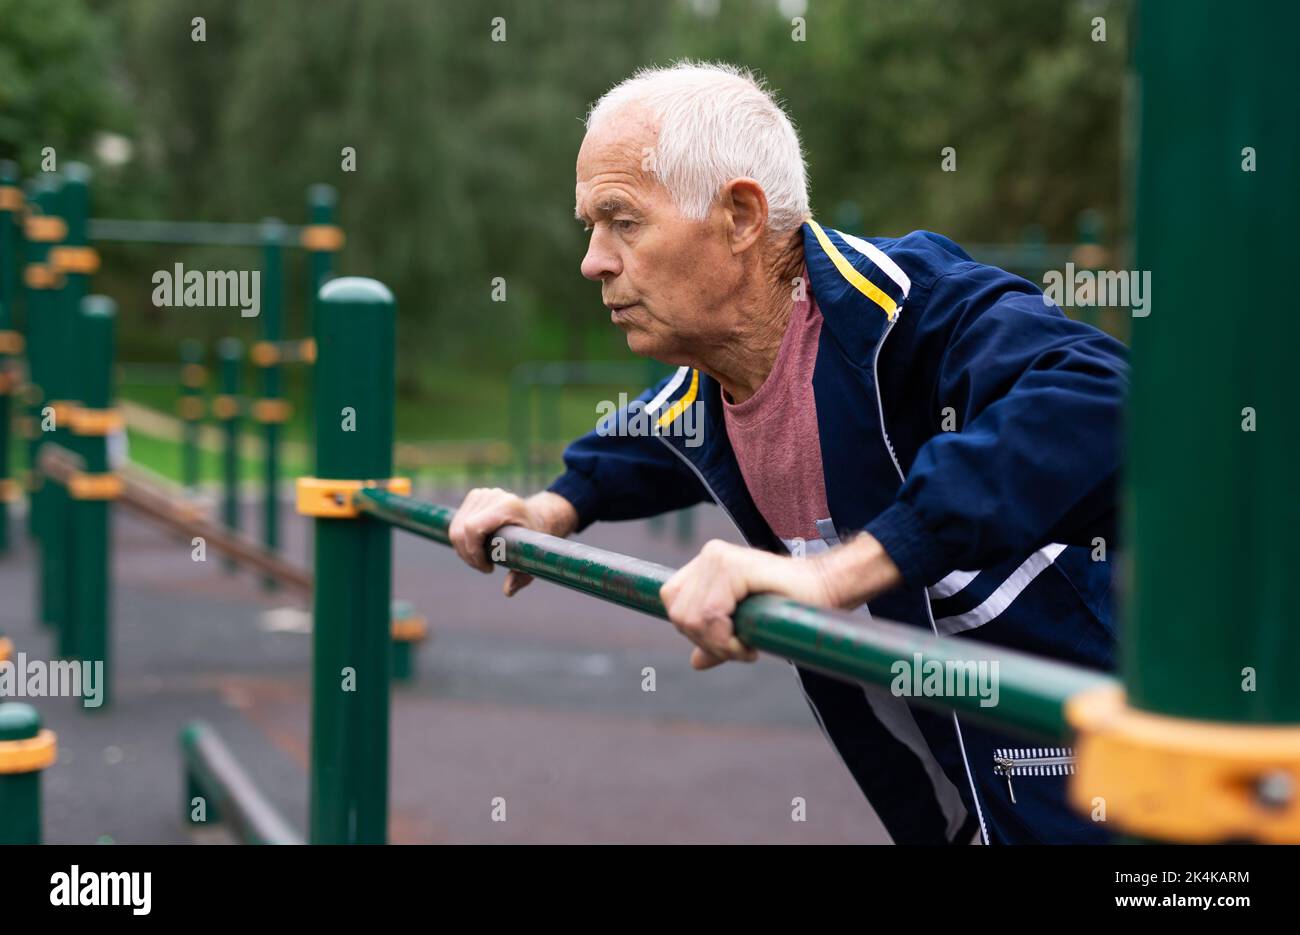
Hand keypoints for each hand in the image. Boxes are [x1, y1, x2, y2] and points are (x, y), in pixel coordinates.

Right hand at [447, 488, 576, 596]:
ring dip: (464, 550)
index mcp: (507, 506)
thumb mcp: (533, 558)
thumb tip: (507, 591)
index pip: (472, 528)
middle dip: (468, 556)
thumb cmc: (536, 540)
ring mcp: (482, 494)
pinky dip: (462, 540)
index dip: (473, 552)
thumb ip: (521, 576)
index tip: (488, 568)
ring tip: (481, 560)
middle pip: (460, 530)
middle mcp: (493, 496)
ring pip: (456, 529)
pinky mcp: (475, 496)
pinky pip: (457, 523)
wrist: (538, 517)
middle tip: (484, 567)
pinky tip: (477, 548)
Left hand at [658, 535, 901, 669]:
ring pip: (691, 617)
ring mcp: (719, 557)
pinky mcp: (734, 566)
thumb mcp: (745, 626)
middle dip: (706, 642)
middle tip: (739, 647)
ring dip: (718, 643)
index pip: (672, 602)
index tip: (727, 643)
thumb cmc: (787, 608)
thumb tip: (695, 663)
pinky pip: (711, 614)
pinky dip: (726, 639)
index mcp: (705, 564)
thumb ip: (717, 638)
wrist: (824, 592)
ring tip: (746, 645)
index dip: (694, 631)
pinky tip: (750, 644)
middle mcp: (708, 555)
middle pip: (678, 613)